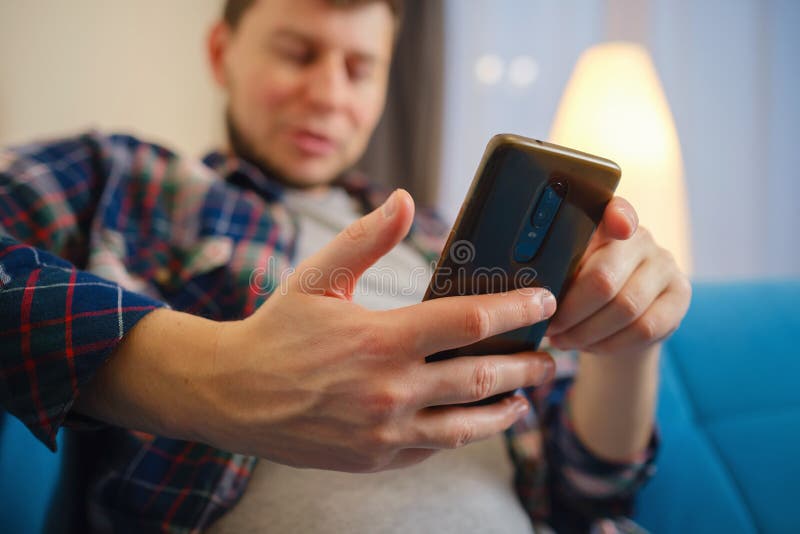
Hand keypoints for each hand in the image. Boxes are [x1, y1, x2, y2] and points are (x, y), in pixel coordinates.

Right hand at [193, 189, 556, 472]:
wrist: (231, 395)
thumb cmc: (276, 332)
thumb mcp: (317, 277)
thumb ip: (365, 238)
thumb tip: (401, 199)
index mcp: (380, 339)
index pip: (468, 321)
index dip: (514, 309)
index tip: (542, 301)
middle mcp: (389, 389)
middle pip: (483, 377)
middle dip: (527, 365)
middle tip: (549, 356)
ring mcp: (385, 431)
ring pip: (469, 424)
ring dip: (508, 409)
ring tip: (528, 395)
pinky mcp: (377, 458)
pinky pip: (435, 448)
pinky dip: (464, 433)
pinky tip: (475, 420)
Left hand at [545, 197, 690, 357]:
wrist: (617, 322)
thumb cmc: (578, 290)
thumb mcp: (564, 273)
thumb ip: (554, 268)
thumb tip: (528, 285)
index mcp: (606, 223)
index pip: (616, 211)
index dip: (618, 217)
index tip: (617, 227)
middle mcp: (641, 238)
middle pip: (605, 278)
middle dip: (570, 310)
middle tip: (548, 326)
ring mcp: (665, 266)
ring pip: (625, 308)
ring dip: (586, 332)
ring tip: (562, 340)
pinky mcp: (680, 297)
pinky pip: (644, 328)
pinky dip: (610, 343)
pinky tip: (590, 345)